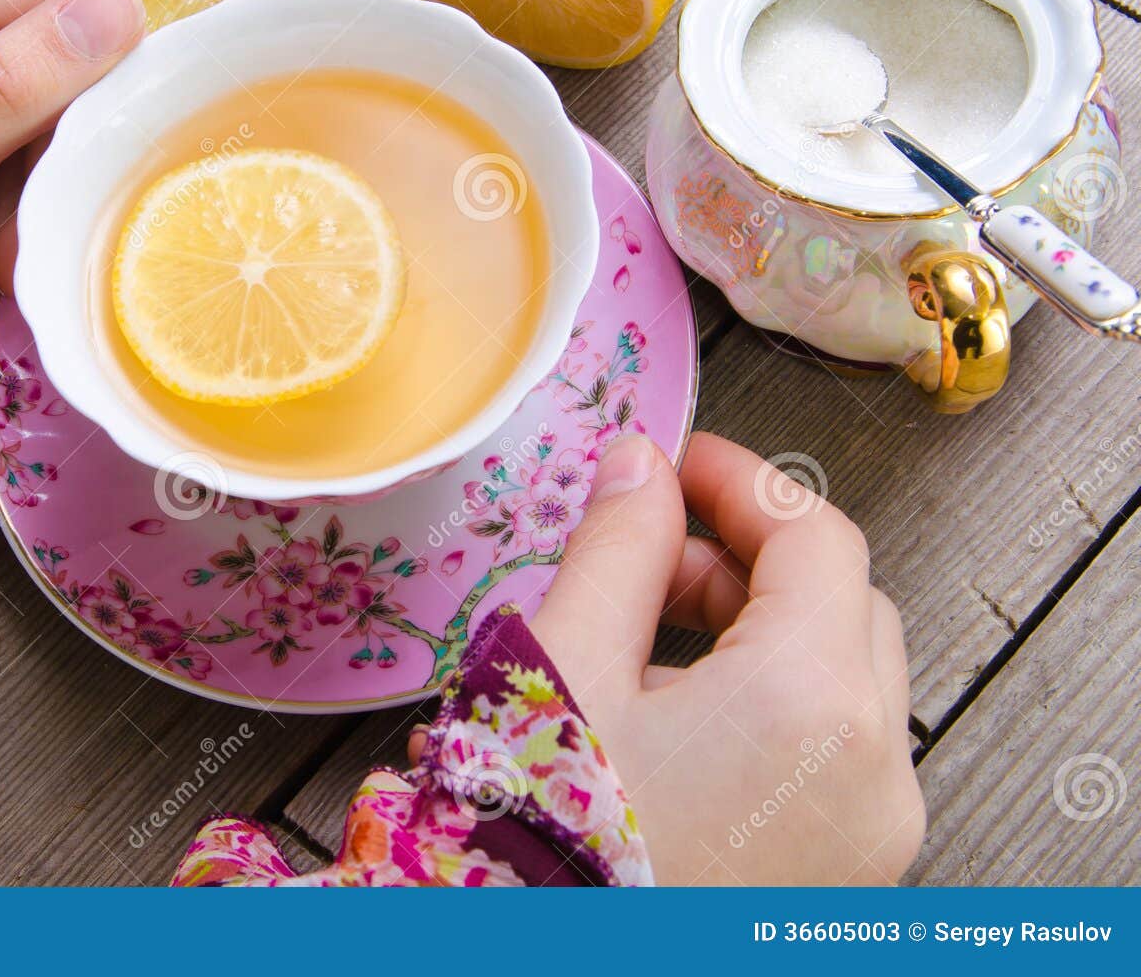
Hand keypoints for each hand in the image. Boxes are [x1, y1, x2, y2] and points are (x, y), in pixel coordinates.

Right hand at [527, 431, 922, 883]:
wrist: (517, 966)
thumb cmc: (542, 844)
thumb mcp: (563, 666)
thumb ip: (614, 545)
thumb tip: (637, 466)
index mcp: (811, 704)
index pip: (817, 535)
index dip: (741, 478)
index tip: (677, 461)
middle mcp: (869, 776)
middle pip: (844, 605)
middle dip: (751, 555)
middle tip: (655, 543)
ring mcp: (866, 839)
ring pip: (843, 681)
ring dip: (758, 628)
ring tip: (643, 633)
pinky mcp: (840, 879)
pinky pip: (830, 755)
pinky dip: (770, 703)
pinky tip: (671, 713)